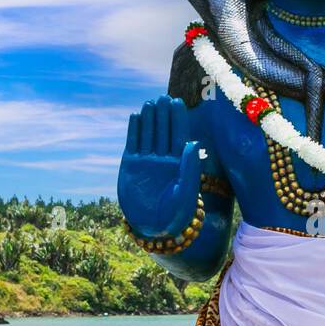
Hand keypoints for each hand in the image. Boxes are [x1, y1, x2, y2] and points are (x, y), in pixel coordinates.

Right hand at [118, 96, 205, 237]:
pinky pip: (133, 143)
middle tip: (162, 97)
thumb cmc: (175, 214)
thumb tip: (193, 143)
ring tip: (150, 103)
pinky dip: (134, 130)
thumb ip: (190, 168)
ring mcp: (147, 161)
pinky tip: (136, 116)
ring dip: (149, 118)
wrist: (152, 228)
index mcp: (180, 163)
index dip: (178, 118)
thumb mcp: (186, 192)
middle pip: (164, 131)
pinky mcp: (131, 166)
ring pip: (149, 134)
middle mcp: (164, 159)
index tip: (177, 102)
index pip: (179, 135)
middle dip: (164, 114)